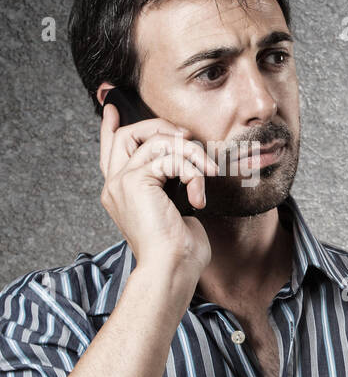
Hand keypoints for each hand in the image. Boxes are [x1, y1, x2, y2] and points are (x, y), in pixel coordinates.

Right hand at [98, 101, 217, 282]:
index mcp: (121, 192)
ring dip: (190, 153)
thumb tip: (188, 167)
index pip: (109, 151)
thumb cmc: (180, 250)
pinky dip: (192, 172)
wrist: (172, 268)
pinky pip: (169, 158)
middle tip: (187, 137)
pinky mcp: (135, 182)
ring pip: (155, 141)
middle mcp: (115, 185)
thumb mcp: (177, 211)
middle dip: (160, 127)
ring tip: (208, 173)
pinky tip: (198, 194)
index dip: (111, 127)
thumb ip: (171, 186)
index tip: (114, 107)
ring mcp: (121, 183)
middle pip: (128, 135)